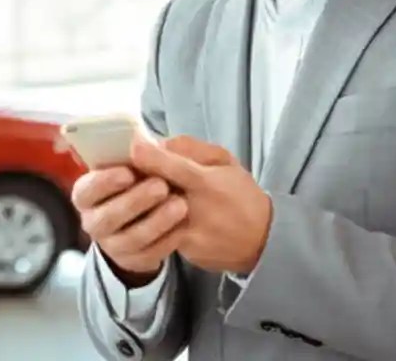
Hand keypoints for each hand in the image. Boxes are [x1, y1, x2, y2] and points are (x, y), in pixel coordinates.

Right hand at [71, 164, 188, 286]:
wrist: (143, 215)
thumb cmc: (137, 181)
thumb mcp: (133, 164)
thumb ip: (136, 157)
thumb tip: (140, 142)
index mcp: (86, 194)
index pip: (87, 190)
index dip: (105, 182)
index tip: (128, 172)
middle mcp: (93, 221)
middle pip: (108, 217)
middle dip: (136, 201)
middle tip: (162, 185)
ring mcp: (112, 245)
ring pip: (132, 238)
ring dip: (157, 221)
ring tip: (180, 204)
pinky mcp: (133, 260)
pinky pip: (151, 254)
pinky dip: (169, 239)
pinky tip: (184, 224)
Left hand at [130, 135, 271, 274]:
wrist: (262, 240)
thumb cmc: (241, 194)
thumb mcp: (225, 161)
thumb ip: (191, 148)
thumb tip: (158, 142)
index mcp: (206, 183)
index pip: (171, 167)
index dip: (148, 156)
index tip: (133, 147)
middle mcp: (195, 210)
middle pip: (154, 193)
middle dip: (139, 181)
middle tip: (133, 170)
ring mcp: (188, 235)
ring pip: (153, 216)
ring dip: (144, 203)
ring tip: (142, 192)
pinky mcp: (184, 252)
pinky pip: (161, 233)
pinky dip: (155, 221)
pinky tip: (157, 213)